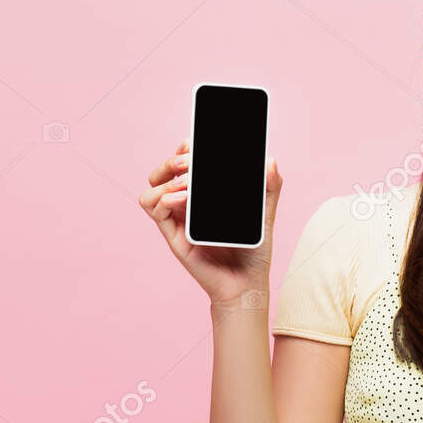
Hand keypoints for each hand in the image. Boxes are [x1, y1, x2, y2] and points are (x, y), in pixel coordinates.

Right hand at [139, 138, 283, 307]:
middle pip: (163, 172)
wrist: (248, 282)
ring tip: (188, 180)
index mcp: (203, 194)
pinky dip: (165, 198)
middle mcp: (186, 204)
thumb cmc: (254, 248)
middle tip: (190, 157)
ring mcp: (178, 219)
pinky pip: (155, 210)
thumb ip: (269, 186)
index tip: (194, 140)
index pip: (184, 163)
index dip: (184, 148)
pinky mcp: (174, 236)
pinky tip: (183, 198)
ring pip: (152, 188)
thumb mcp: (265, 213)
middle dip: (172, 159)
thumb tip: (270, 160)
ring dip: (166, 177)